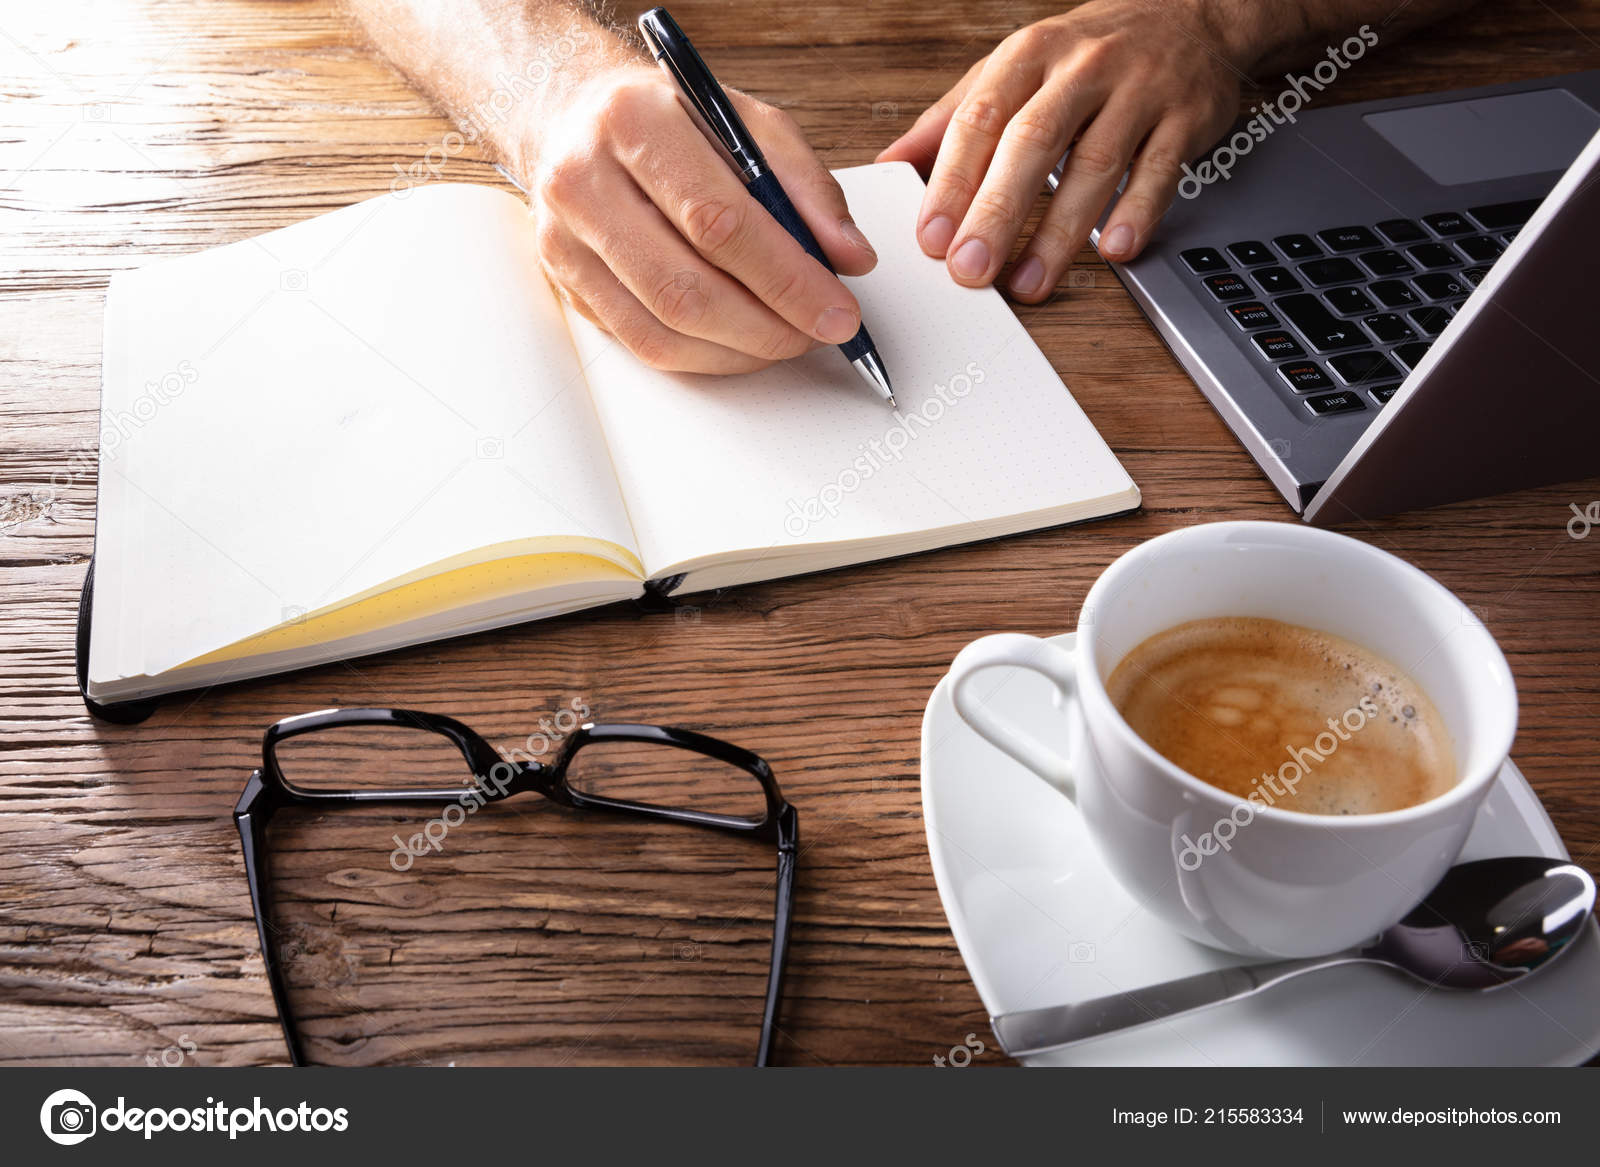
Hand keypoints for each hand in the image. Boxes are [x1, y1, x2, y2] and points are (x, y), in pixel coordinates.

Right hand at [523, 58, 877, 373]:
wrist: (573, 115)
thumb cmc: (668, 119)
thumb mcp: (745, 122)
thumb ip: (804, 185)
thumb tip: (851, 257)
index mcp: (633, 122)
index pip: (718, 221)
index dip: (787, 278)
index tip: (837, 309)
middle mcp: (584, 181)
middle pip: (686, 288)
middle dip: (769, 327)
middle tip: (818, 333)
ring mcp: (564, 240)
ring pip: (662, 329)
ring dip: (740, 350)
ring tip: (787, 339)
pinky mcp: (565, 285)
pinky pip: (642, 345)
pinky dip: (705, 356)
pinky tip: (741, 342)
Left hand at [877, 0, 1245, 302]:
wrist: (1189, 12)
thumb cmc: (1088, 51)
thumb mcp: (1013, 67)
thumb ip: (952, 118)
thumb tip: (892, 164)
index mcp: (1028, 55)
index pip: (980, 119)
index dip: (952, 182)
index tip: (932, 236)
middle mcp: (1081, 69)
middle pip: (1032, 142)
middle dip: (996, 212)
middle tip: (970, 268)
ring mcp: (1137, 92)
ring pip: (1094, 165)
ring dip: (1059, 234)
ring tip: (1029, 283)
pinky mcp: (1184, 118)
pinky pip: (1159, 171)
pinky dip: (1137, 214)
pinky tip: (1113, 251)